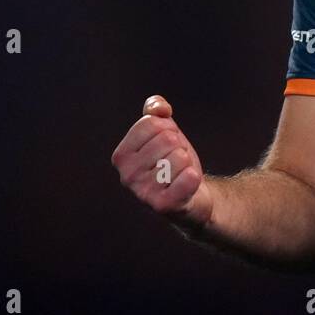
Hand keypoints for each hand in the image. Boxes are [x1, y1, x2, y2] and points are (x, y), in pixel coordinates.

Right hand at [111, 95, 214, 232]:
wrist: (191, 193)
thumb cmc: (173, 159)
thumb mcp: (164, 129)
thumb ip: (156, 110)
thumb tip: (157, 108)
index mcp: (121, 156)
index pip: (150, 123)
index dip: (168, 128)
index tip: (168, 142)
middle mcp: (127, 176)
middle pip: (167, 138)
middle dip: (179, 145)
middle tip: (176, 161)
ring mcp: (143, 193)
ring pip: (180, 157)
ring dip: (187, 162)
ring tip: (179, 173)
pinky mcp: (163, 206)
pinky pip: (188, 177)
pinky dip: (193, 177)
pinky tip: (186, 184)